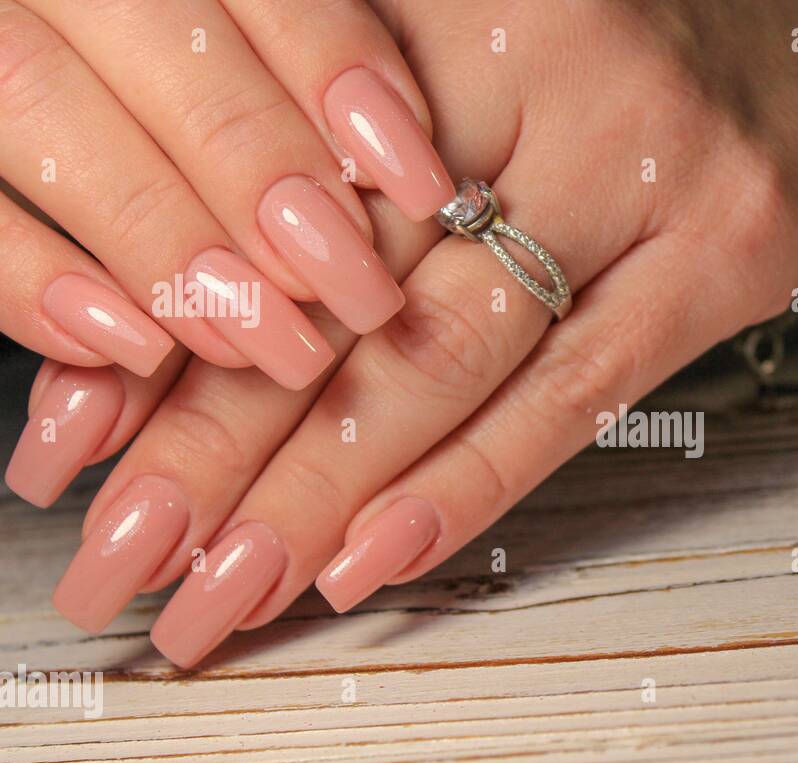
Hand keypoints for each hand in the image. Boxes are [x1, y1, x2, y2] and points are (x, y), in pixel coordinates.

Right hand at [0, 0, 454, 386]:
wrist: (10, 58)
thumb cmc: (180, 92)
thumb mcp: (244, 62)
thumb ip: (294, 95)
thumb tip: (409, 188)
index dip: (340, 78)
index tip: (419, 187)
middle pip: (156, 41)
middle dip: (262, 176)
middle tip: (352, 290)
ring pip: (37, 99)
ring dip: (166, 240)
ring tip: (262, 342)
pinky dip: (37, 283)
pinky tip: (134, 348)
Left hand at [36, 0, 797, 664]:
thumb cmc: (607, 71)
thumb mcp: (447, 78)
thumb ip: (319, 182)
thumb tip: (151, 339)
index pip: (267, 194)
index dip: (164, 329)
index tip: (78, 449)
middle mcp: (539, 65)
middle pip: (343, 282)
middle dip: (219, 440)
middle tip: (125, 559)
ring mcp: (644, 162)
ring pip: (449, 352)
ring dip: (323, 489)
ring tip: (225, 592)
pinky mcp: (720, 255)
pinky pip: (575, 393)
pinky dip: (467, 484)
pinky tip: (369, 559)